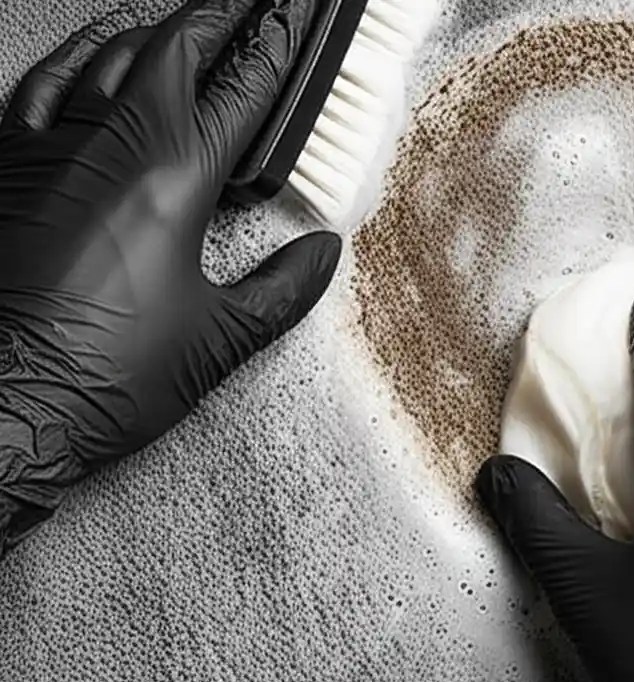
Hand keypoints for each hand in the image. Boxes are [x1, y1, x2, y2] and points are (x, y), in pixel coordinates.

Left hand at [0, 0, 338, 550]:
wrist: (1, 409)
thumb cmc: (103, 379)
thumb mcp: (217, 341)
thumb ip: (281, 289)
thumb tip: (321, 254)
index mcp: (172, 182)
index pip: (240, 93)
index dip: (275, 48)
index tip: (297, 18)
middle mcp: (108, 148)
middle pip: (170, 50)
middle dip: (218, 19)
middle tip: (251, 6)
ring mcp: (48, 152)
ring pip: (103, 56)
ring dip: (152, 31)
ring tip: (183, 22)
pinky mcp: (4, 171)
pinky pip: (38, 88)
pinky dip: (73, 60)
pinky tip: (88, 57)